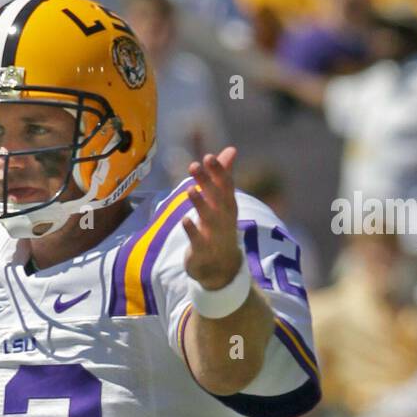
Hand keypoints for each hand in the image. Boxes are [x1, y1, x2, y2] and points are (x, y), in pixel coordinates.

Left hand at [182, 147, 242, 290]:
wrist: (221, 267)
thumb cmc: (219, 227)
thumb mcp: (222, 202)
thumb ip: (223, 176)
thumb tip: (231, 149)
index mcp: (228, 205)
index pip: (225, 185)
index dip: (218, 172)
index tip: (208, 157)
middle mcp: (224, 219)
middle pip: (217, 198)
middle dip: (207, 182)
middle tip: (195, 165)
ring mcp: (214, 235)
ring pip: (209, 218)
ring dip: (200, 204)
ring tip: (190, 190)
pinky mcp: (202, 251)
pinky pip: (198, 240)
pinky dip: (193, 230)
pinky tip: (185, 220)